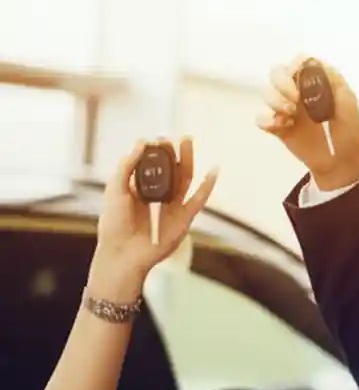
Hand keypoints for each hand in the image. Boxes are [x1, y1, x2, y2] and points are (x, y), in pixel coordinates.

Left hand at [89, 138, 218, 300]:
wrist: (123, 253)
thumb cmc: (114, 225)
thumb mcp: (115, 190)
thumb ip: (127, 166)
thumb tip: (142, 142)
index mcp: (139, 189)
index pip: (151, 165)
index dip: (157, 151)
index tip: (159, 138)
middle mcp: (158, 196)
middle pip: (171, 169)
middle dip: (175, 152)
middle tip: (179, 136)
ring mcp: (172, 207)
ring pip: (184, 179)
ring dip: (188, 161)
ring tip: (189, 143)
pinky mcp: (184, 218)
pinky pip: (199, 200)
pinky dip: (208, 187)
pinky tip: (213, 171)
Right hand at [256, 55, 358, 189]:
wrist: (343, 162)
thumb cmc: (349, 130)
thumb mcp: (348, 102)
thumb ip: (333, 81)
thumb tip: (314, 62)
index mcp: (315, 82)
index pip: (298, 62)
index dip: (295, 65)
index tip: (298, 76)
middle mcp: (298, 91)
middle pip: (277, 73)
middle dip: (282, 82)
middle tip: (295, 99)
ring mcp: (286, 109)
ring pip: (267, 93)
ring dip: (275, 101)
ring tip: (291, 115)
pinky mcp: (278, 128)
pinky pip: (261, 118)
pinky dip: (267, 120)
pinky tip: (282, 126)